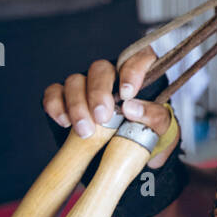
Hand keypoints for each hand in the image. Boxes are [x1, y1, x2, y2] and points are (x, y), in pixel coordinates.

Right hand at [41, 46, 177, 168]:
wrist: (127, 159)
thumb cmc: (148, 136)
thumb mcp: (162, 128)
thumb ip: (154, 116)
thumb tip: (131, 108)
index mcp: (140, 75)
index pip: (138, 57)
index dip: (131, 70)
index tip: (127, 93)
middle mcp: (111, 75)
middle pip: (100, 69)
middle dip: (99, 92)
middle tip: (103, 117)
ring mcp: (85, 86)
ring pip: (75, 80)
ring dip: (77, 104)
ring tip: (86, 131)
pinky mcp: (64, 100)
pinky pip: (53, 94)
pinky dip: (56, 106)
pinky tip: (65, 123)